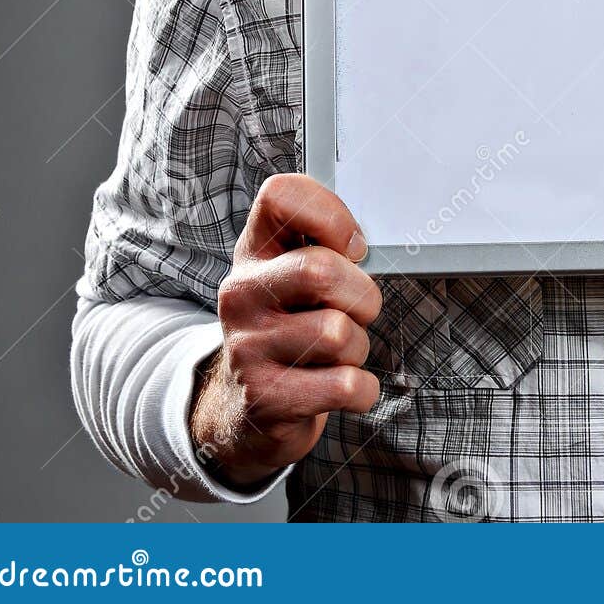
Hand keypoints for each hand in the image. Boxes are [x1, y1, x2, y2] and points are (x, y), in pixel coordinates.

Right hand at [189, 173, 382, 489]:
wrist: (245, 408)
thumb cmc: (289, 326)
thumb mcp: (293, 275)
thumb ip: (322, 245)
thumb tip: (357, 246)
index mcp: (253, 251)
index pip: (280, 194)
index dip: (330, 214)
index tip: (350, 247)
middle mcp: (241, 294)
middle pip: (321, 270)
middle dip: (362, 294)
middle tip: (357, 309)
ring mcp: (247, 348)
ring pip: (340, 333)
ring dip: (359, 347)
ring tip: (337, 353)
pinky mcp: (266, 399)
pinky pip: (347, 386)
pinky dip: (363, 390)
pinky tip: (339, 386)